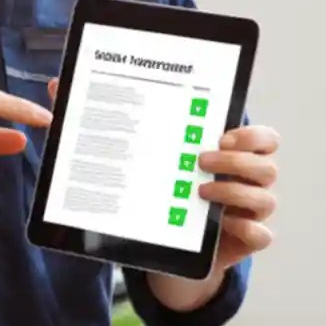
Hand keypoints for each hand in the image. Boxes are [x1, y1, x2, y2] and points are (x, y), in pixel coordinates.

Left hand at [49, 79, 279, 269]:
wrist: (163, 239)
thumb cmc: (152, 185)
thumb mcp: (129, 153)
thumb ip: (96, 118)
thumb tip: (57, 85)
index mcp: (226, 151)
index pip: (261, 136)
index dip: (250, 132)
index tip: (219, 131)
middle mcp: (244, 178)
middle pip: (268, 162)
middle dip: (239, 158)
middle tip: (201, 157)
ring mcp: (247, 210)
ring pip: (266, 196)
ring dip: (233, 191)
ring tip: (198, 190)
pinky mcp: (243, 240)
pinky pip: (262, 234)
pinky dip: (245, 229)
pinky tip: (220, 225)